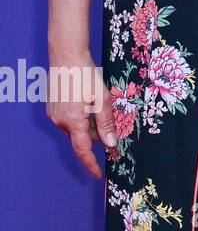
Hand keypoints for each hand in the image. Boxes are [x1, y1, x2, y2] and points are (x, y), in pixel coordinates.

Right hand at [45, 51, 114, 178]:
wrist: (66, 56)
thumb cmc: (85, 75)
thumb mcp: (102, 99)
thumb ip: (106, 123)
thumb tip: (110, 144)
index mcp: (74, 122)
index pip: (82, 150)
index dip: (91, 164)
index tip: (98, 174)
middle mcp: (60, 121)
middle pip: (82, 138)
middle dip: (97, 136)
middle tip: (113, 128)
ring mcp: (54, 114)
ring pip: (76, 128)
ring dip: (90, 125)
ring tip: (101, 108)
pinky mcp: (53, 107)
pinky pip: (70, 119)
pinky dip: (82, 118)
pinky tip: (89, 103)